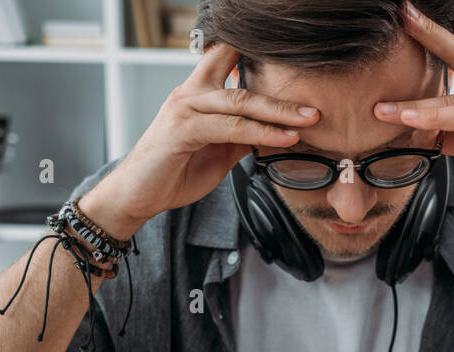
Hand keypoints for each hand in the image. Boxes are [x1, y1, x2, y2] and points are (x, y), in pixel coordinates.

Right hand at [81, 43, 320, 236]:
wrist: (138, 195)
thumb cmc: (175, 171)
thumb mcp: (219, 151)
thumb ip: (243, 135)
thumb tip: (278, 132)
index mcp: (199, 92)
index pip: (230, 58)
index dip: (258, 55)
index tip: (293, 62)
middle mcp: (191, 92)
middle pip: (242, 75)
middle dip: (281, 87)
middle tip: (314, 103)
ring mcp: (185, 108)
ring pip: (240, 101)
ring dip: (278, 111)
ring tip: (307, 120)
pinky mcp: (182, 129)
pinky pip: (230, 127)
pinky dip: (260, 133)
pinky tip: (282, 139)